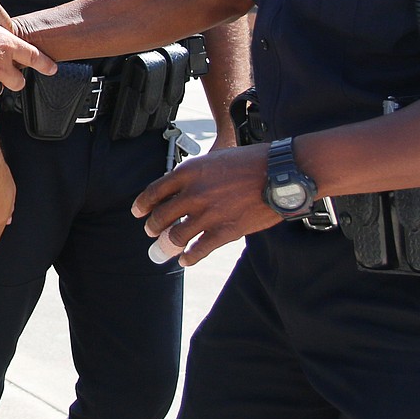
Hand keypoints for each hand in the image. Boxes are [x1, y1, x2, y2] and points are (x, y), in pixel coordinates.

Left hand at [132, 142, 278, 265]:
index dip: (143, 204)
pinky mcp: (226, 230)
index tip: (138, 212)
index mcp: (190, 171)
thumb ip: (196, 175)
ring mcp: (209, 213)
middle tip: (151, 232)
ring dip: (165, 246)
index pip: (155, 191)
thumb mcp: (215, 158)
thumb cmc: (252, 162)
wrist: (281, 173)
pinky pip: (199, 249)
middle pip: (161, 216)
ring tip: (161, 250)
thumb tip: (181, 189)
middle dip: (152, 227)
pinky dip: (189, 257)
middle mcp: (195, 193)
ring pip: (176, 235)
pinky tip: (185, 260)